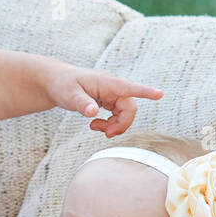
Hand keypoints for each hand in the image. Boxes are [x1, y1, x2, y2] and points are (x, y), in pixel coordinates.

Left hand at [46, 66, 162, 137]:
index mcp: (107, 83)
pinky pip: (117, 115)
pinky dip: (109, 124)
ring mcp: (112, 94)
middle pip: (129, 108)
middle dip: (121, 124)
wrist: (56, 82)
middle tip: (105, 134)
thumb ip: (82, 103)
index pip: (130, 87)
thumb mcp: (69, 95)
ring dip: (114, 125)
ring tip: (94, 127)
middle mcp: (113, 88)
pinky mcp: (108, 101)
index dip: (145, 92)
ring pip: (125, 114)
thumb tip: (92, 112)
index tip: (159, 94)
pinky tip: (95, 124)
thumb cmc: (63, 85)